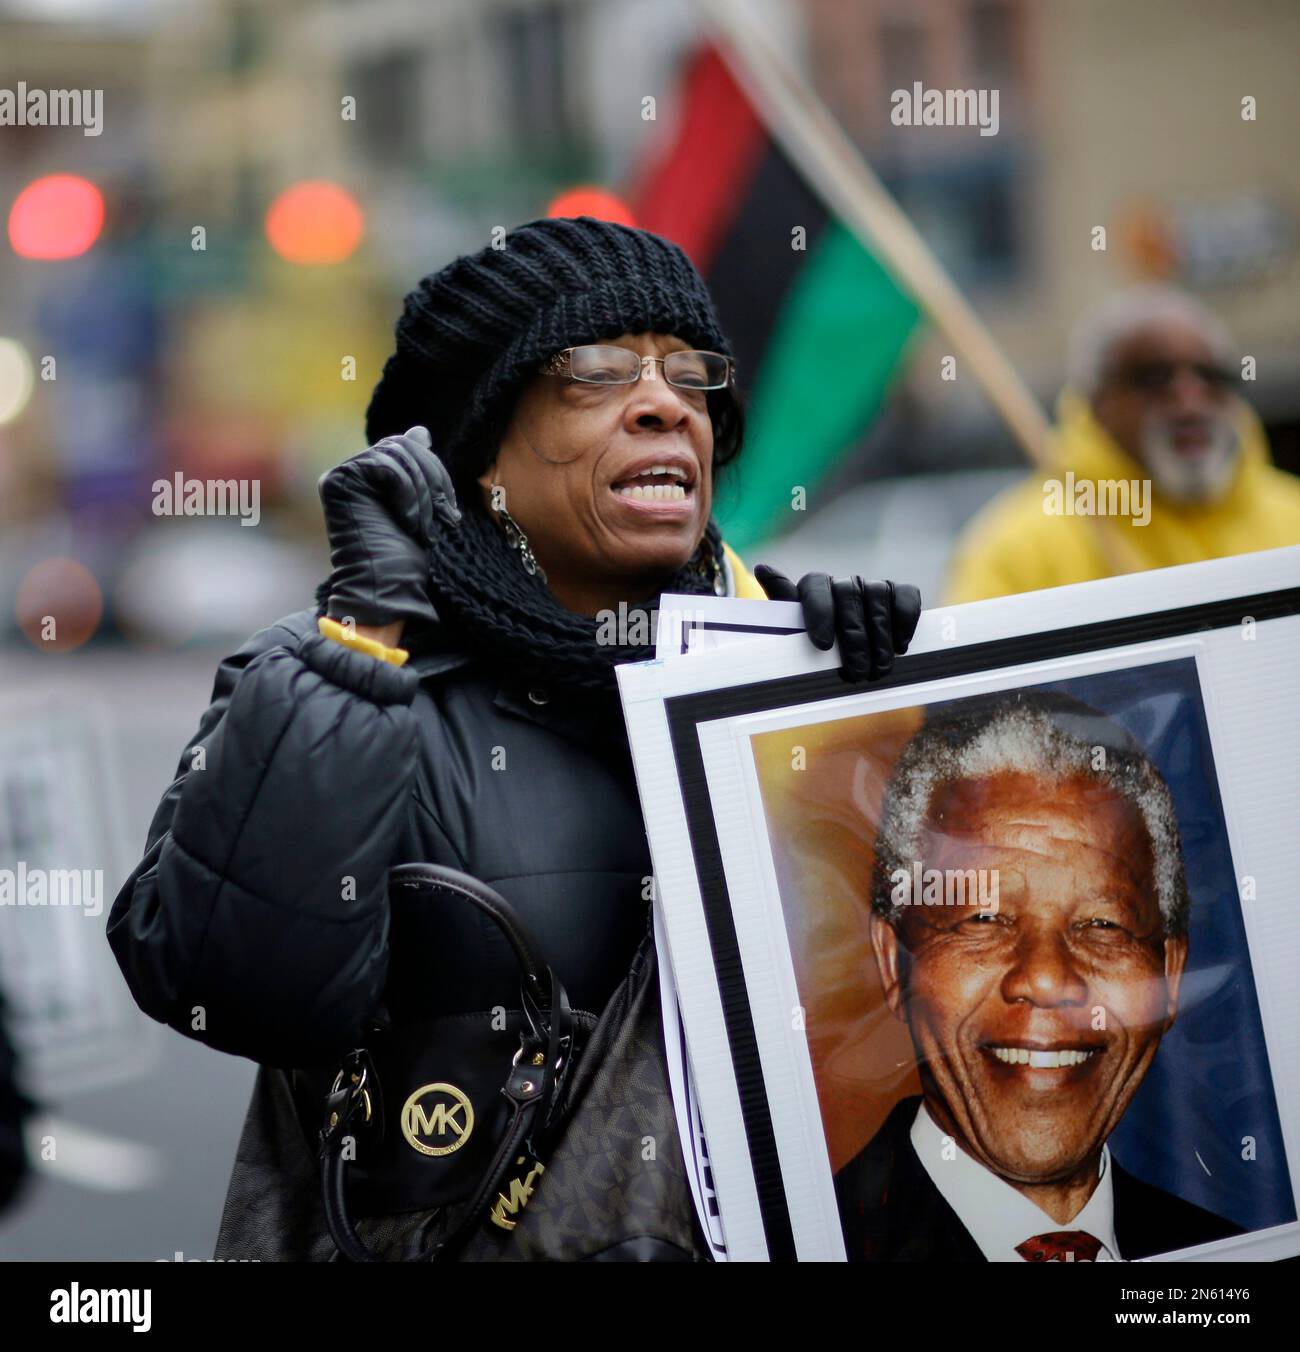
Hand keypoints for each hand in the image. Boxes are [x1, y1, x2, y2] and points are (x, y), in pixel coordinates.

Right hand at [317, 426, 461, 628]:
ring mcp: (342, 475)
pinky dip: (407, 493)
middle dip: (433, 479)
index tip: (451, 512)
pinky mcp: (337, 481)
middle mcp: (351, 472)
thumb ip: (416, 470)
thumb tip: (420, 431)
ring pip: (397, 453)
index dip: (436, 473)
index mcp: (370, 477)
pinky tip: (408, 521)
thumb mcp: (421, 507)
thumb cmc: (403, 560)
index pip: (408, 448)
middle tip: (445, 517)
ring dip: (423, 493)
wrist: (385, 588)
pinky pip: (385, 465)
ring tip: (424, 526)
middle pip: (404, 445)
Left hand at [753, 565, 920, 681]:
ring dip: (881, 637)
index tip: (823, 645)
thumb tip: (763, 567)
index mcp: (814, 587)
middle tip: (856, 672)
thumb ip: (782, 605)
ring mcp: (871, 585)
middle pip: (849, 596)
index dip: (820, 612)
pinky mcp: (897, 593)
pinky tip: (901, 646)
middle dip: (855, 638)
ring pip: (878, 597)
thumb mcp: (793, 630)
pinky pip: (905, 596)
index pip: (815, 587)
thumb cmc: (812, 640)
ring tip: (879, 669)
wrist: (842, 646)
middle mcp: (842, 582)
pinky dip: (905, 619)